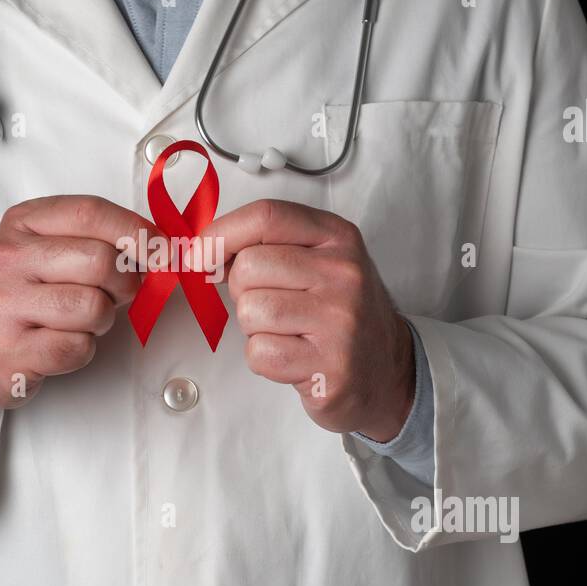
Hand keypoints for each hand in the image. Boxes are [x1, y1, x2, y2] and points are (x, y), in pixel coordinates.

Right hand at [0, 196, 151, 416]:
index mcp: (22, 223)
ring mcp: (6, 304)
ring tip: (79, 320)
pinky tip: (59, 343)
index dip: (137, 231)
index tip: (163, 249)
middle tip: (116, 294)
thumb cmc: (18, 295)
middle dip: (124, 283)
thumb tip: (159, 247)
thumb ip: (95, 238)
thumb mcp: (45, 248)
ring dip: (101, 320)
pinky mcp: (10, 350)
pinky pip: (78, 347)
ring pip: (94, 307)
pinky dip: (82, 349)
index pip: (90, 213)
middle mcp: (9, 258)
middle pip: (101, 262)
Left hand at [202, 199, 414, 440]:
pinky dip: (265, 360)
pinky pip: (261, 353)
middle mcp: (344, 274)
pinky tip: (294, 357)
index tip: (200, 252)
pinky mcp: (331, 368)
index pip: (267, 216)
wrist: (386, 370)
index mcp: (338, 238)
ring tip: (288, 332)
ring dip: (255, 328)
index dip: (221, 233)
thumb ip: (266, 246)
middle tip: (272, 304)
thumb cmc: (338, 313)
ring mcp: (340, 321)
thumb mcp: (316, 262)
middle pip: (249, 267)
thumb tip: (204, 249)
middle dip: (242, 290)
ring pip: (251, 312)